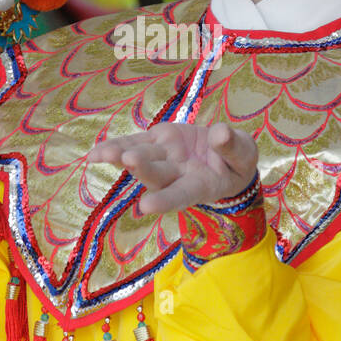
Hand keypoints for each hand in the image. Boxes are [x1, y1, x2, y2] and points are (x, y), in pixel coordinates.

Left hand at [90, 122, 257, 214]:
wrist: (225, 158)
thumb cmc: (237, 163)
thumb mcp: (246, 155)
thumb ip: (234, 148)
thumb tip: (220, 133)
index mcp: (200, 185)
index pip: (181, 195)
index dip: (164, 201)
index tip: (145, 207)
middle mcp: (176, 176)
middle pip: (157, 175)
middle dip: (143, 168)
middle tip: (129, 161)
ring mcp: (164, 158)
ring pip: (141, 158)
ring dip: (120, 156)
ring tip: (98, 156)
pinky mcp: (157, 140)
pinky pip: (134, 142)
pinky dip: (115, 146)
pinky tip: (94, 154)